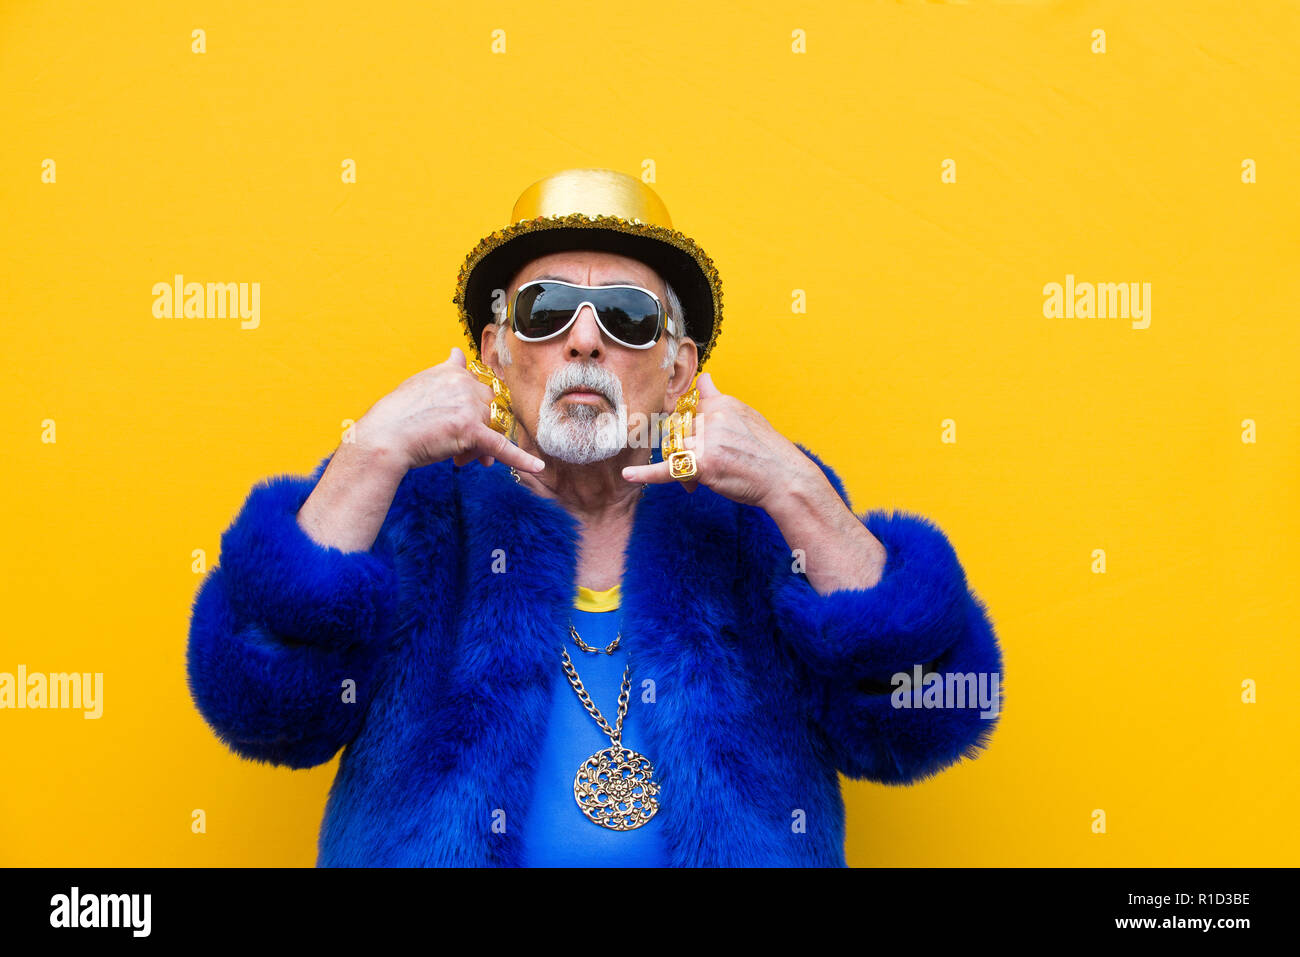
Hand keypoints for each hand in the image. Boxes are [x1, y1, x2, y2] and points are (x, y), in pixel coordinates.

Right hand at [353, 347, 544, 473]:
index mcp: (453, 371)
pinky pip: (501, 446)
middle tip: (461, 448)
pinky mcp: (470, 431)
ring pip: (491, 429)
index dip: (475, 411)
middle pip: (490, 410)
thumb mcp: (420, 381)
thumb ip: (445, 370)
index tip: (462, 424)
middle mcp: (464, 384)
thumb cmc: (397, 415)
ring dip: (479, 447)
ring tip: (458, 457)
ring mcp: (469, 407)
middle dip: (480, 430)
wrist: (384, 438)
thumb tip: (457, 352)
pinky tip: (537, 466)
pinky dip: (520, 459)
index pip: (481, 390)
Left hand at [620, 372, 815, 508]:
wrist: (785, 479)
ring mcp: (707, 440)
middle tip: (713, 466)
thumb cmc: (767, 453)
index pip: (689, 411)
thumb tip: (704, 378)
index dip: (691, 430)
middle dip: (690, 452)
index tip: (700, 438)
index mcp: (721, 403)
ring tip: (708, 478)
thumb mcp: (747, 415)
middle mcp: (712, 417)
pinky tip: (629, 474)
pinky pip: (668, 469)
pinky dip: (646, 473)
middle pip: (681, 434)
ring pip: (678, 451)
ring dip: (687, 467)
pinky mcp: (704, 464)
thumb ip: (719, 399)